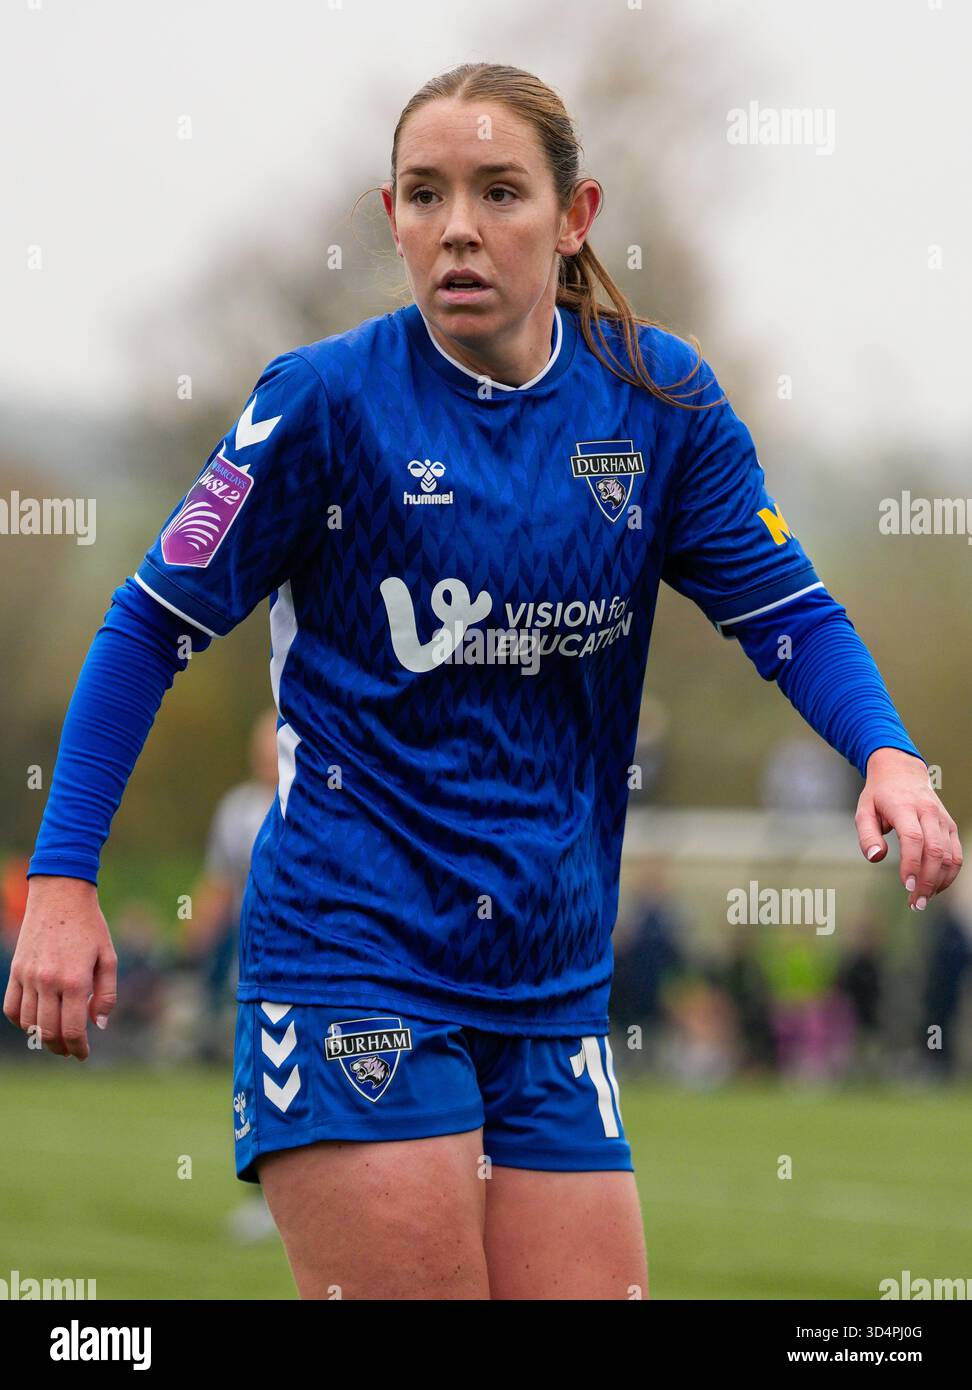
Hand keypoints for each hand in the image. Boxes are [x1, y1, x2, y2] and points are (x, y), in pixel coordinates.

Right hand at [2, 876, 117, 1059]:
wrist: (60, 895)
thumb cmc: (90, 925)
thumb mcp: (109, 956)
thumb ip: (107, 993)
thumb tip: (98, 1025)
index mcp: (76, 980)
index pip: (72, 1029)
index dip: (78, 1048)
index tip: (83, 1054)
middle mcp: (49, 981)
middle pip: (48, 1032)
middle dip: (60, 1048)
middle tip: (70, 1050)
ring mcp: (28, 976)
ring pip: (28, 1023)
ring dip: (41, 1037)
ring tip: (55, 1038)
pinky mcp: (16, 970)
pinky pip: (12, 1007)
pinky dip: (21, 1021)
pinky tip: (35, 1021)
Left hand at [856, 748, 962, 909]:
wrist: (902, 772)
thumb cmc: (879, 796)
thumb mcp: (863, 810)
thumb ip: (867, 835)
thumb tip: (875, 857)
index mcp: (904, 807)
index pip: (913, 838)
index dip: (912, 864)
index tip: (907, 886)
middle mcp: (928, 812)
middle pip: (935, 850)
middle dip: (927, 881)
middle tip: (915, 903)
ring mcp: (943, 820)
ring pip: (950, 855)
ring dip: (939, 882)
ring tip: (923, 901)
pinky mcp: (950, 827)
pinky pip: (956, 854)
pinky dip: (948, 875)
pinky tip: (934, 888)